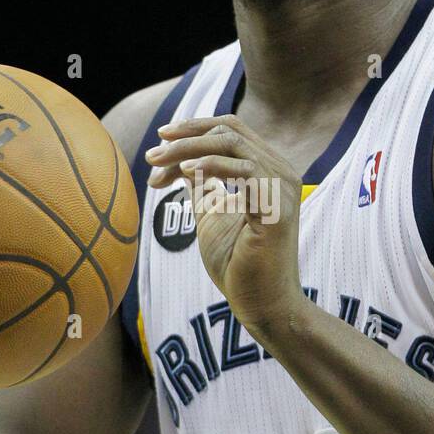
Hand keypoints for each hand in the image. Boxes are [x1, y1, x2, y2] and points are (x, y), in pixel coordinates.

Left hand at [145, 114, 306, 339]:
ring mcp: (282, 188)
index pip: (231, 130)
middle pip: (230, 131)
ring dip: (190, 149)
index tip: (160, 139)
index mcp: (268, 171)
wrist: (262, 305)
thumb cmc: (238, 265)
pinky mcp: (277, 209)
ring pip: (233, 144)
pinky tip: (187, 171)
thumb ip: (201, 185)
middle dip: (186, 136)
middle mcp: (280, 173)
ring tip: (158, 162)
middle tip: (152, 154)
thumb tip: (180, 161)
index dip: (194, 128)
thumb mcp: (211, 214)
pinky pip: (244, 171)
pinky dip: (212, 165)